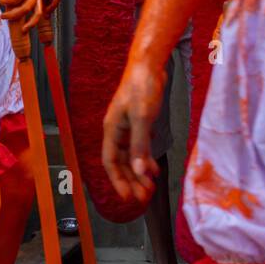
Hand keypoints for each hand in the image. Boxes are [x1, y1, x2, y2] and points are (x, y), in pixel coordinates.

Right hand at [102, 65, 163, 205]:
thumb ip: (140, 145)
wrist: (148, 65)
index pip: (110, 162)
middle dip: (131, 181)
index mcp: (112, 130)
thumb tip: (139, 171)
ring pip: (131, 157)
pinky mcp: (138, 123)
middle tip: (143, 197)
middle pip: (121, 163)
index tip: (127, 197)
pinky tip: (154, 168)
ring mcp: (127, 127)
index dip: (117, 181)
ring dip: (139, 173)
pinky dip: (146, 159)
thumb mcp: (142, 118)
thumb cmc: (142, 87)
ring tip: (150, 187)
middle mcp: (116, 131)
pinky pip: (139, 147)